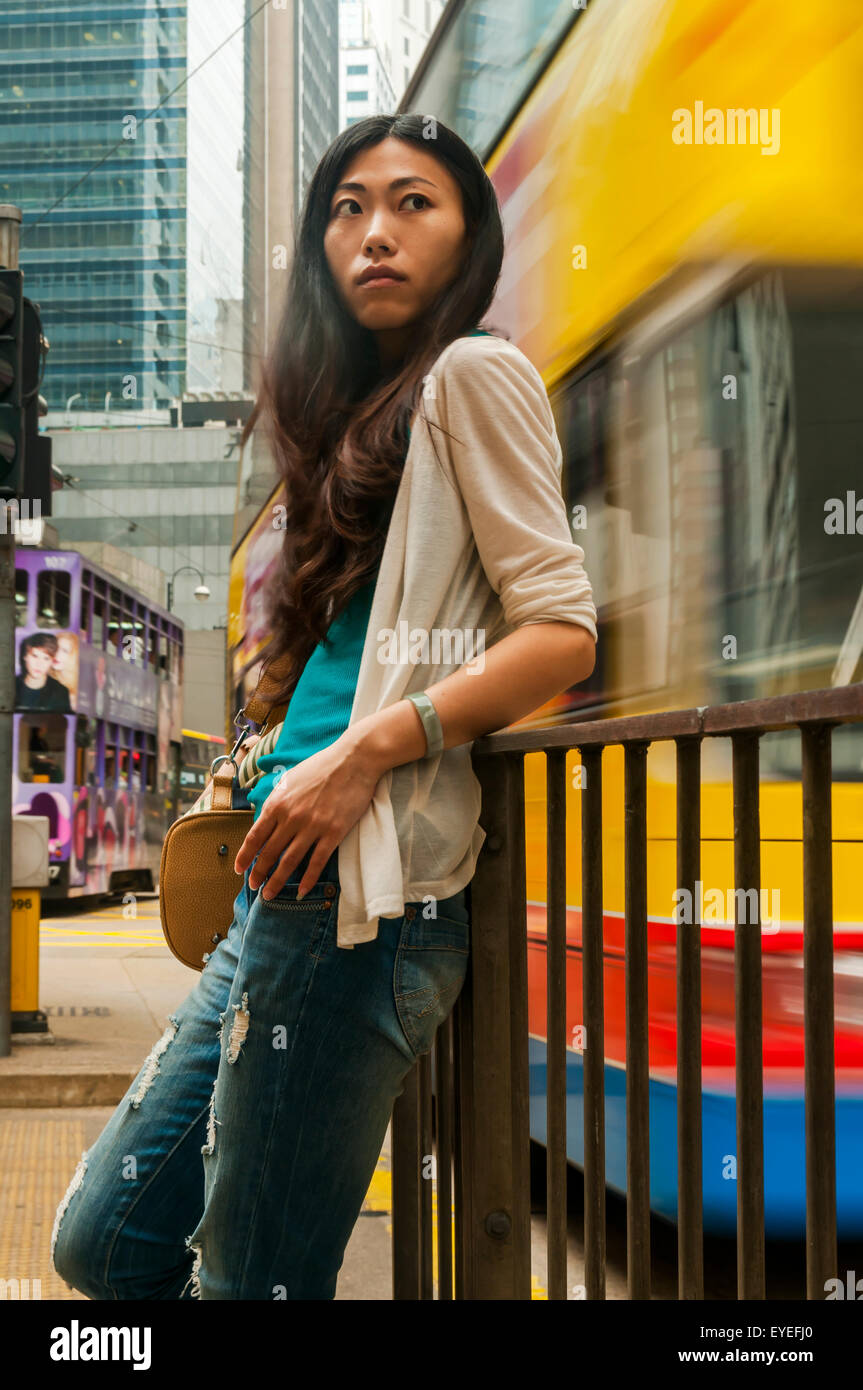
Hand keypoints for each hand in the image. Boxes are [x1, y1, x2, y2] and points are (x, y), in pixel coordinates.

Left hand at [234, 730, 383, 900]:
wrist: (353, 760)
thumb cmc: (321, 767)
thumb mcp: (290, 780)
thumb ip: (277, 801)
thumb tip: (265, 821)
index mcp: (277, 803)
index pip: (255, 836)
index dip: (245, 856)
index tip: (239, 869)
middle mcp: (291, 817)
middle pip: (269, 852)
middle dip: (258, 873)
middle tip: (253, 887)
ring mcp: (312, 826)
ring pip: (289, 861)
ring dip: (277, 881)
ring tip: (269, 895)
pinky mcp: (333, 832)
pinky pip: (317, 862)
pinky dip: (307, 879)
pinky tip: (300, 891)